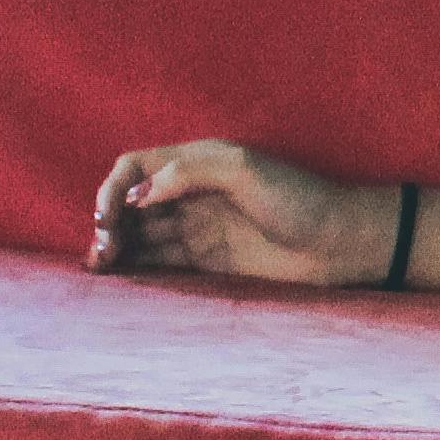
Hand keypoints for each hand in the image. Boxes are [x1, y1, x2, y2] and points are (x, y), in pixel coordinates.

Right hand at [91, 139, 381, 285]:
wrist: (340, 244)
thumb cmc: (300, 200)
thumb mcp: (246, 171)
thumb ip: (190, 172)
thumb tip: (139, 193)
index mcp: (198, 162)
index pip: (135, 167)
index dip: (113, 189)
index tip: (107, 217)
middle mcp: (191, 192)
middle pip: (131, 204)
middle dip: (108, 223)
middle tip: (103, 251)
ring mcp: (198, 227)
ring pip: (140, 235)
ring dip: (115, 247)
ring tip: (100, 267)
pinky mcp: (207, 260)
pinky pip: (160, 261)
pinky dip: (136, 267)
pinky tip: (120, 277)